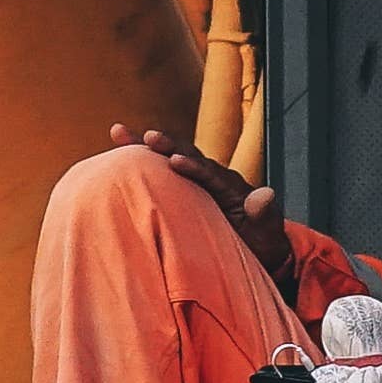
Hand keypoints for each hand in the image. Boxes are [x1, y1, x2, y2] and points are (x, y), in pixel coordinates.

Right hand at [115, 123, 293, 290]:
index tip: (176, 161)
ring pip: (168, 157)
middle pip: (188, 155)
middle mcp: (211, 177)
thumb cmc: (259, 246)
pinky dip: (139, 161)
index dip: (195, 166)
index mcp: (231, 187)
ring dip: (144, 146)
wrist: (252, 250)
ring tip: (118, 132)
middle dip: (167, 145)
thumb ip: (264, 214)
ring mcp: (194, 181)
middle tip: (148, 137)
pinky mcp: (180, 189)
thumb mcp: (266, 234)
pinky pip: (158, 172)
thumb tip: (267, 193)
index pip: (211, 172)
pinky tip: (114, 152)